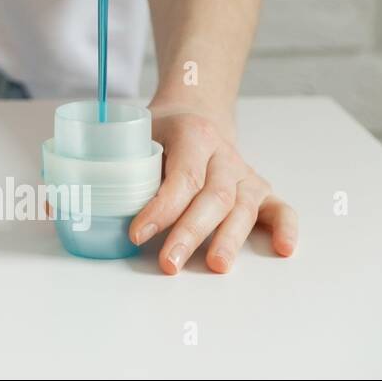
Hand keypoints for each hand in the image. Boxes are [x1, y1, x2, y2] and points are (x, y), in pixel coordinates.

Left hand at [130, 105, 297, 273]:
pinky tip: (283, 249)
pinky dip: (285, 228)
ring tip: (216, 266)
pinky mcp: (260, 190)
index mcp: (195, 134)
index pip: (182, 177)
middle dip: (190, 233)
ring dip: (229, 239)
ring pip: (243, 208)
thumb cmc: (161, 131)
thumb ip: (126, 162)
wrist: (195, 113)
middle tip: (170, 262)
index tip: (137, 233)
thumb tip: (96, 201)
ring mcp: (245, 173)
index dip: (161, 208)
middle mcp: (225, 154)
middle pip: (213, 197)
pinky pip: (280, 208)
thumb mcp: (140, 133)